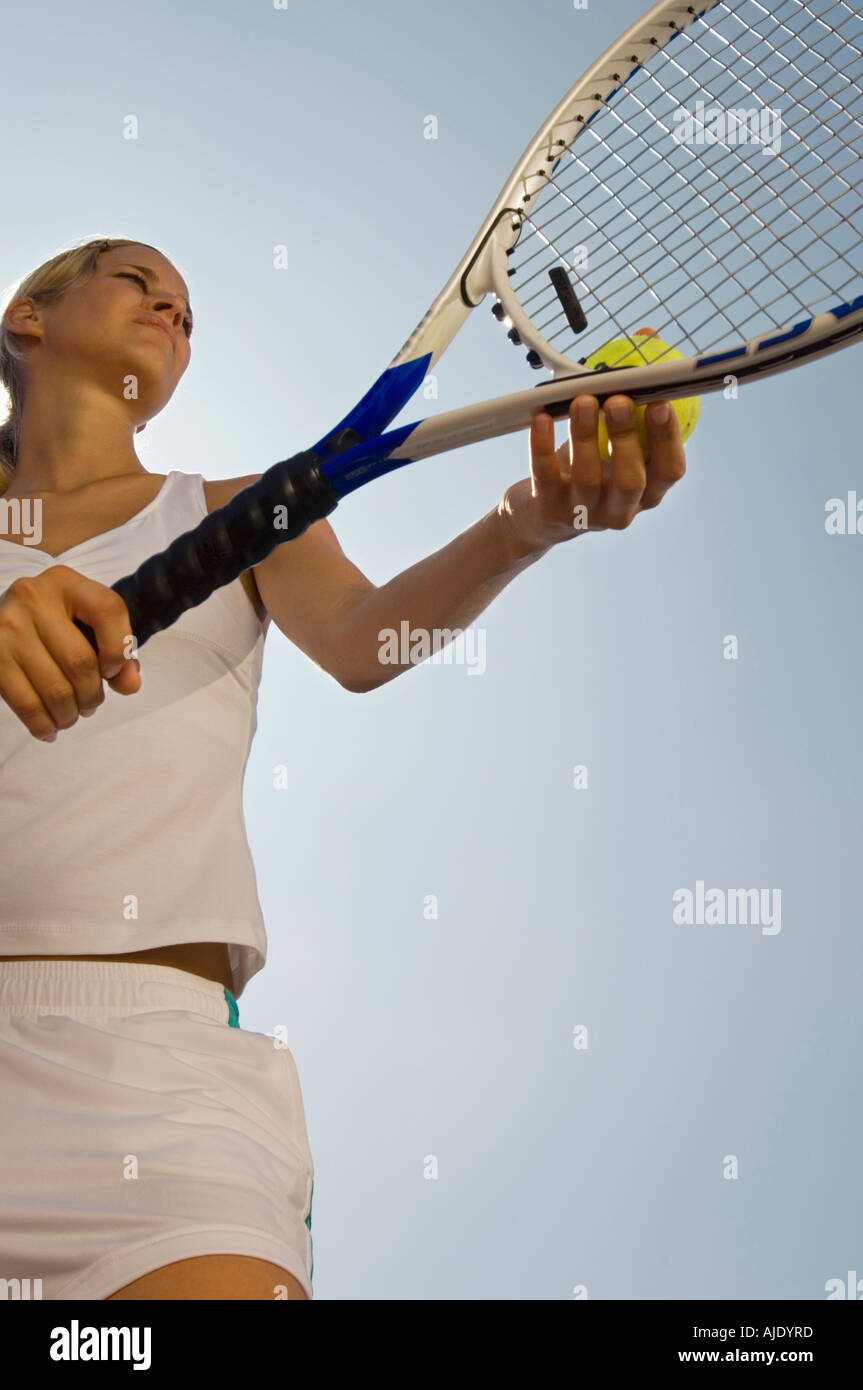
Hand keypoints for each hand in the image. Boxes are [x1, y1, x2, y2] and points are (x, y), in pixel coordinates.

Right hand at [0, 565, 140, 741]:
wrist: (5, 615)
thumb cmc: (58, 623)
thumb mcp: (91, 624)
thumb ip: (120, 650)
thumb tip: (130, 685)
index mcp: (67, 582)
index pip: (108, 610)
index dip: (120, 649)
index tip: (113, 671)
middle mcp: (33, 597)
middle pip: (80, 661)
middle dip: (93, 694)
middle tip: (91, 705)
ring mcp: (8, 628)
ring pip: (54, 688)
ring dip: (70, 714)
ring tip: (72, 715)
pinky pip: (25, 703)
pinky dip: (43, 724)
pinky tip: (50, 729)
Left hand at [497, 394, 686, 557]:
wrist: (542, 518)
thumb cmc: (588, 474)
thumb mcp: (616, 456)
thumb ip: (629, 427)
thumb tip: (635, 378)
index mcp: (646, 493)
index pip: (669, 471)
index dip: (667, 439)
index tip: (659, 404)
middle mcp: (620, 510)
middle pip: (631, 480)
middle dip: (625, 436)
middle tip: (618, 401)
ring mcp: (584, 514)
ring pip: (588, 478)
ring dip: (585, 435)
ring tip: (582, 402)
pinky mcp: (550, 510)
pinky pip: (545, 476)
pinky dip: (542, 446)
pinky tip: (542, 420)